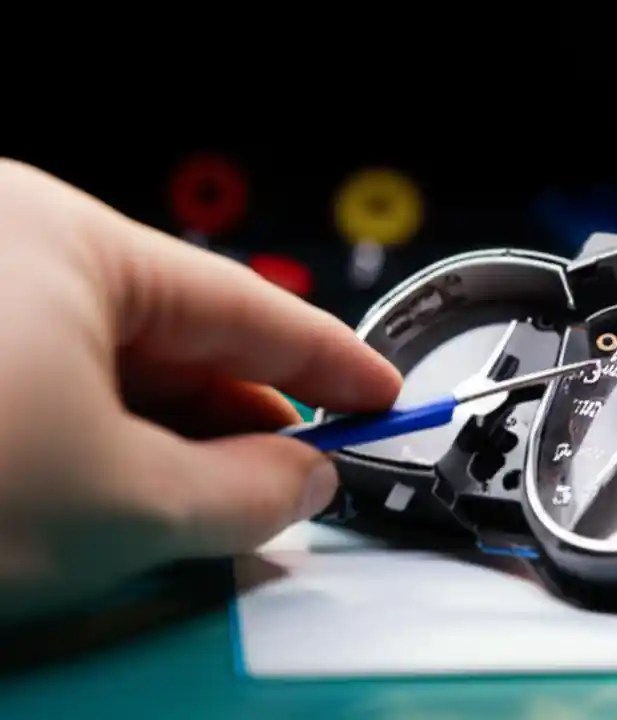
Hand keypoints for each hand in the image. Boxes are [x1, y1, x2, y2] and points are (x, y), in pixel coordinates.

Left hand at [0, 160, 401, 621]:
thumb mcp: (113, 506)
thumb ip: (246, 493)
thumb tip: (302, 481)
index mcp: (59, 240)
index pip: (245, 303)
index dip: (330, 360)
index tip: (378, 395)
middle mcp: (0, 246)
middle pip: (172, 333)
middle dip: (242, 416)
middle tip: (298, 477)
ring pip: (101, 368)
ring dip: (164, 442)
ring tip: (206, 507)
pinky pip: (41, 388)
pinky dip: (91, 446)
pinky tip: (116, 497)